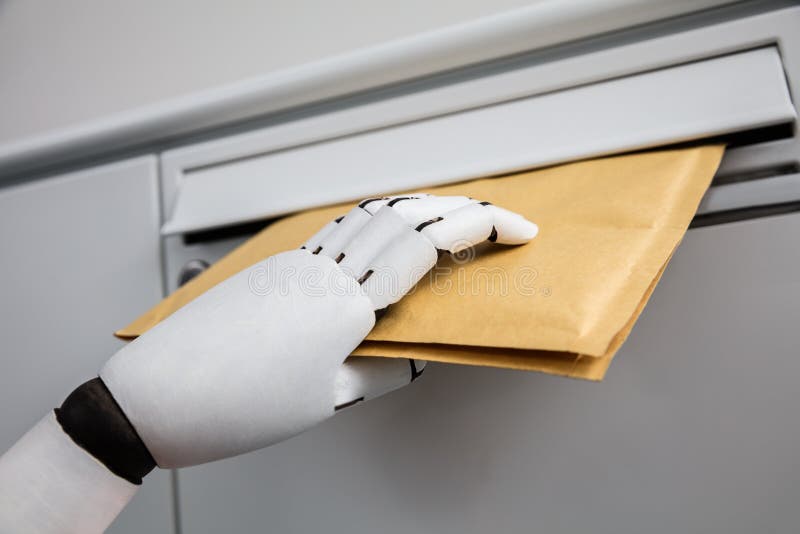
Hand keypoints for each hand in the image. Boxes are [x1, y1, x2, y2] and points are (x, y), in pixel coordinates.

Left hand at [100, 194, 536, 467]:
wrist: (156, 398)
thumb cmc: (237, 406)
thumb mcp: (325, 400)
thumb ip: (381, 369)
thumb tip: (413, 353)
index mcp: (344, 302)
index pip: (427, 243)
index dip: (483, 227)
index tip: (520, 232)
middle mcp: (323, 268)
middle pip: (407, 214)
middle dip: (464, 210)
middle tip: (500, 224)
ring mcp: (298, 261)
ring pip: (372, 212)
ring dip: (421, 208)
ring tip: (453, 224)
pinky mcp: (280, 266)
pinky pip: (340, 228)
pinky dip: (379, 221)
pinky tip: (388, 236)